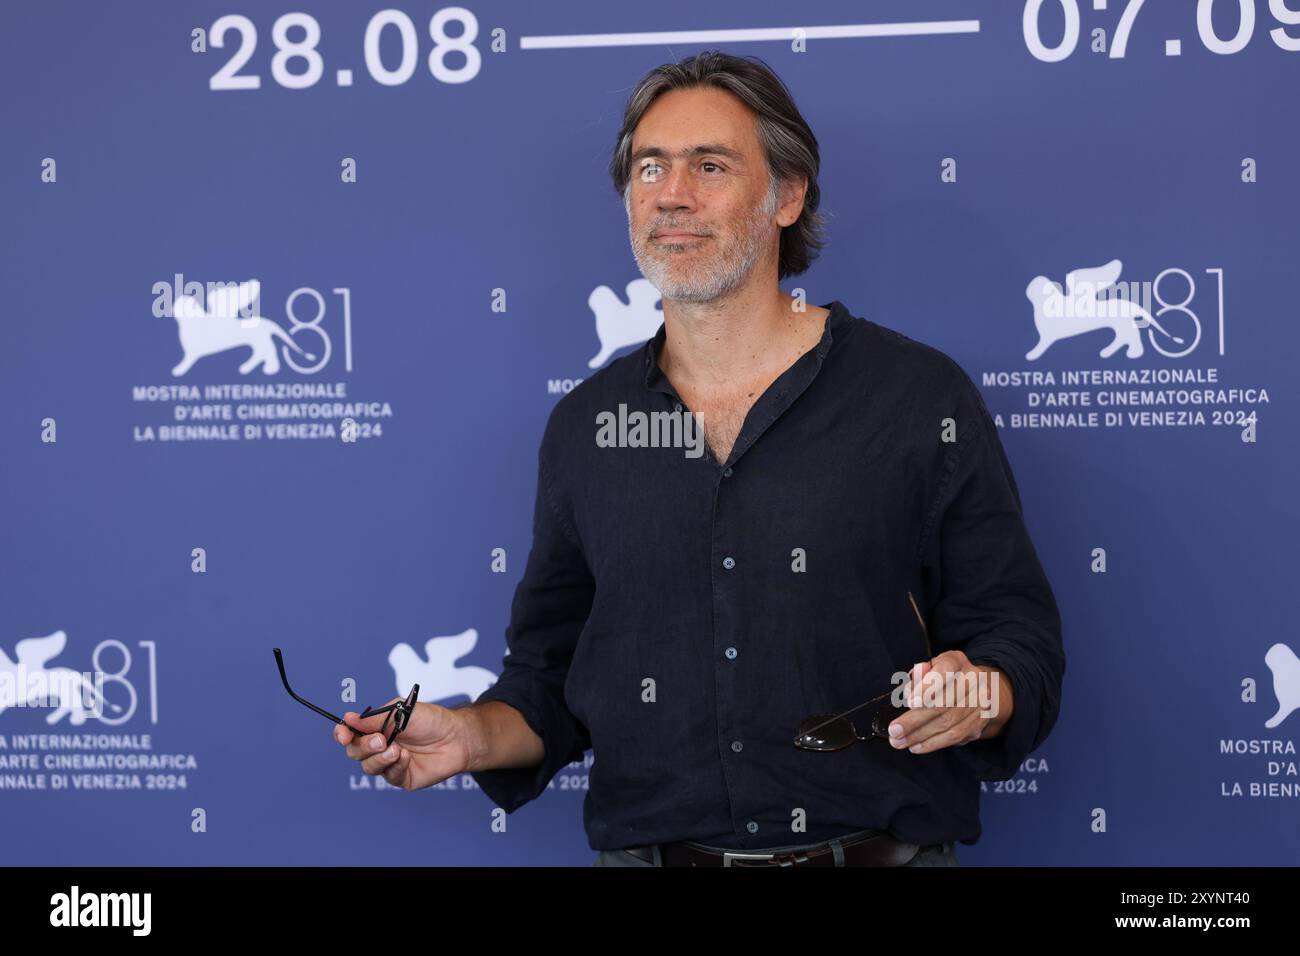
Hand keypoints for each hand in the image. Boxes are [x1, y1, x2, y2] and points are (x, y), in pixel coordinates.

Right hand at [334, 700, 470, 789]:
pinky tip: (407, 757)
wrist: (457, 737)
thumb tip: (348, 719)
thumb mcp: (401, 712)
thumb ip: (374, 719)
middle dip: (364, 746)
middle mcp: (379, 746)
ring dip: (380, 758)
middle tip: (381, 740)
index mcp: (376, 728)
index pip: (350, 734)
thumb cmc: (431, 720)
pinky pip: (389, 776)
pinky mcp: (401, 777)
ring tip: (397, 749)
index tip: (343, 735)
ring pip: (368, 767)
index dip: (342, 734)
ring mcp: (389, 763)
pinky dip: (396, 766)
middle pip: (354, 752)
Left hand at [886, 650, 1012, 754]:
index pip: (944, 670)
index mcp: (956, 661)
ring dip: (921, 736)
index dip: (927, 687)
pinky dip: (934, 743)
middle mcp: (973, 679)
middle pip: (943, 703)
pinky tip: (917, 746)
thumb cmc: (943, 677)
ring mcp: (981, 701)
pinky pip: (956, 736)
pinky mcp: (981, 720)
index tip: (910, 703)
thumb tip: (909, 691)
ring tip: (901, 742)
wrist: (976, 687)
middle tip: (894, 731)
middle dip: (915, 720)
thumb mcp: (928, 669)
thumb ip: (916, 678)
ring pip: (948, 723)